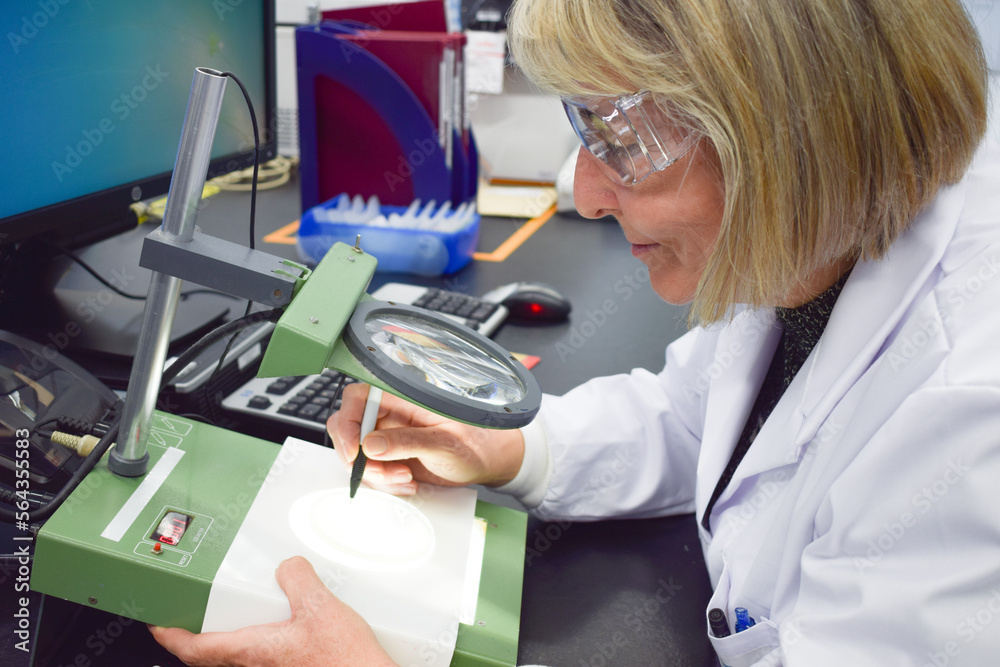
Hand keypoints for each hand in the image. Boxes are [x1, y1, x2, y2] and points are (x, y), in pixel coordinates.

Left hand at [149, 556, 394, 666]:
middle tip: (187, 618)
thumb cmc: (344, 660)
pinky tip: (277, 627)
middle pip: (209, 656)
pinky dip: (255, 643)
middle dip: (193, 637)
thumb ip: (298, 580)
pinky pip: (260, 659)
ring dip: (225, 640)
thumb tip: (288, 567)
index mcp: (252, 650)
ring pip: (235, 659)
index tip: (156, 624)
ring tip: (230, 617)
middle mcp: (256, 666)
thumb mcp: (321, 607)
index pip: (193, 647)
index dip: (169, 635)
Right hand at [328, 383, 524, 494]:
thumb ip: (407, 442)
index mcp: (403, 398)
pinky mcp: (389, 455)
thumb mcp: (443, 444)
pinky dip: (383, 482)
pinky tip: (407, 481)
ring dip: (376, 474)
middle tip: (383, 474)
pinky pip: (370, 470)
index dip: (347, 423)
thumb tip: (370, 445)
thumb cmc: (472, 444)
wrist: (484, 462)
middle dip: (361, 458)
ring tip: (406, 477)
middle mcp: (390, 414)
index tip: (354, 453)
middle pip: (349, 428)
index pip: (358, 398)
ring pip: (358, 454)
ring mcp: (387, 435)